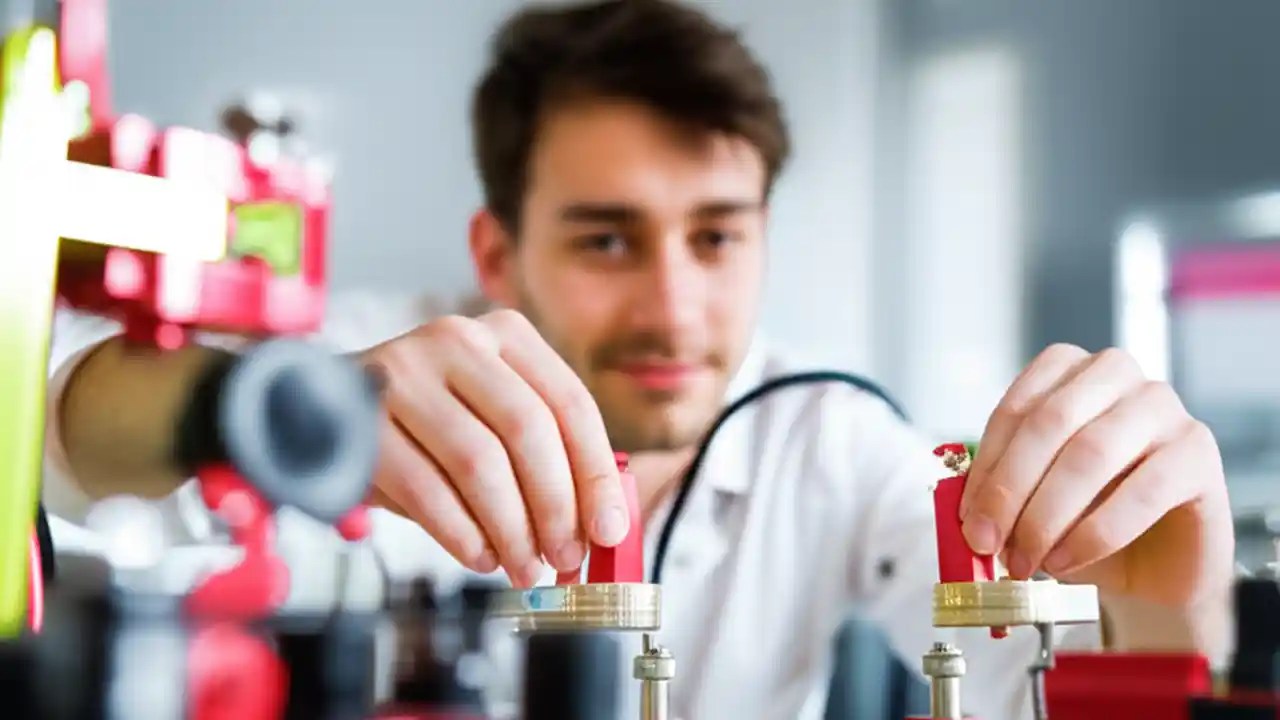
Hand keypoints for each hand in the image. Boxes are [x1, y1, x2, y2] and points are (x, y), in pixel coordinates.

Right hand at [360, 309, 627, 587]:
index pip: (569, 403)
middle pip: (527, 430)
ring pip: (479, 462)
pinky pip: (425, 489)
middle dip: (555, 506)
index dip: (594, 474)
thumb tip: (601, 524)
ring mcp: (403, 373)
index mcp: (505, 333)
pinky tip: (479, 556)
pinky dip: (462, 534)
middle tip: (565, 558)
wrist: (323, 407)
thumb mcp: (491, 417)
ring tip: (523, 568)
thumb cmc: (428, 423)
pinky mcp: (361, 418)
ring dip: (511, 529)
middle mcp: (456, 339)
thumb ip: (546, 455)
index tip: (609, 531)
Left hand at [958, 344, 1233, 608]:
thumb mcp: (1032, 498)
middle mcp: (1117, 374)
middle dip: (1010, 490)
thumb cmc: (1089, 516)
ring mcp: (1164, 408)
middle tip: (988, 542)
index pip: (1016, 409)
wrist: (1157, 561)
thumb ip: (1000, 491)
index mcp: (1068, 370)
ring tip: (1026, 559)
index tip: (967, 520)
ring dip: (1047, 515)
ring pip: (1091, 452)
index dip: (986, 468)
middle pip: (1050, 422)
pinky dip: (1094, 533)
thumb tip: (967, 514)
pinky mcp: (1198, 451)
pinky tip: (1066, 561)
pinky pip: (1142, 490)